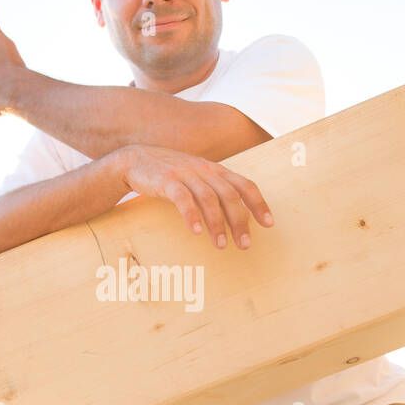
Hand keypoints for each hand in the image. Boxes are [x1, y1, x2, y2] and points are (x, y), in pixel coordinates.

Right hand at [118, 144, 273, 248]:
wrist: (135, 160)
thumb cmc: (170, 174)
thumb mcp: (197, 177)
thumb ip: (215, 190)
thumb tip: (237, 215)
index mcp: (215, 170)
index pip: (244, 185)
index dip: (259, 204)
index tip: (269, 224)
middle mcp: (205, 170)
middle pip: (230, 195)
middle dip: (240, 221)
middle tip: (245, 244)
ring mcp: (186, 174)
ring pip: (209, 199)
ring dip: (218, 224)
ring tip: (222, 245)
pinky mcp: (167, 181)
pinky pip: (183, 199)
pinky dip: (191, 216)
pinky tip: (197, 232)